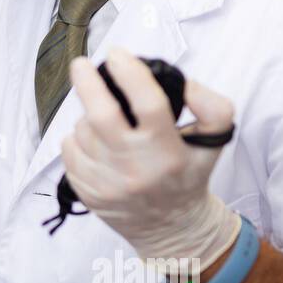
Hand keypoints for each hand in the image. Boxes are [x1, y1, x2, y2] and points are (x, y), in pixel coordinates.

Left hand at [60, 47, 239, 263]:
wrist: (171, 228)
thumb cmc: (188, 175)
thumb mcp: (213, 142)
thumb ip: (211, 106)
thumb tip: (184, 82)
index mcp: (168, 153)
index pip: (148, 104)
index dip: (130, 74)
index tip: (118, 54)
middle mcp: (136, 169)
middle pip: (101, 116)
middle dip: (87, 83)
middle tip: (81, 64)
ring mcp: (108, 183)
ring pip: (83, 131)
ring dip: (89, 116)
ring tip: (106, 121)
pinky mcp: (88, 192)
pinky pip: (70, 150)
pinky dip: (78, 138)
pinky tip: (96, 142)